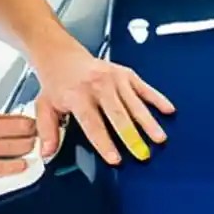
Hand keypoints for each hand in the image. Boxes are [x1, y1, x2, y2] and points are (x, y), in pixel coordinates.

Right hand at [0, 112, 36, 201]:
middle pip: (25, 129)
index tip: (45, 133)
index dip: (37, 126)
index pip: (19, 118)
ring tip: (36, 158)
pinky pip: (6, 167)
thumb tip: (19, 129)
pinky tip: (23, 168)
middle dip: (38, 138)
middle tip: (44, 146)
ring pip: (20, 146)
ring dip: (31, 153)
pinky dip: (19, 167)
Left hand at [33, 45, 175, 164]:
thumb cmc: (57, 83)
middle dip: (132, 136)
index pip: (93, 124)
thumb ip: (47, 132)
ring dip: (148, 122)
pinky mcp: (126, 74)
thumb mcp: (44, 107)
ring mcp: (114, 78)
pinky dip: (158, 99)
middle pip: (118, 115)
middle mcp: (98, 85)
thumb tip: (47, 153)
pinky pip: (145, 88)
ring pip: (135, 104)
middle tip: (143, 153)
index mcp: (77, 96)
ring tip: (159, 138)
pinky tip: (168, 110)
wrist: (61, 55)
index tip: (115, 159)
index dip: (105, 143)